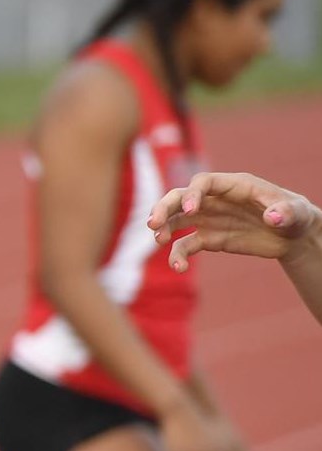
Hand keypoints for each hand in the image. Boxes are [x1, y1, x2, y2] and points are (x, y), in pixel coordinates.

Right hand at [148, 172, 321, 270]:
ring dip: (163, 228)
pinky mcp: (208, 238)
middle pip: (180, 197)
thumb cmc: (295, 216)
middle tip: (153, 224)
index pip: (204, 183)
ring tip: (158, 241)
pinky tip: (179, 268)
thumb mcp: (296, 213)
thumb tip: (272, 217)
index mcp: (234, 186)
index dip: (193, 194)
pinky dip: (178, 255)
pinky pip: (186, 245)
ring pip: (176, 219)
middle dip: (164, 208)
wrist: (292, 235)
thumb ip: (286, 212)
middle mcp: (215, 200)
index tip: (190, 211)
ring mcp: (208, 219)